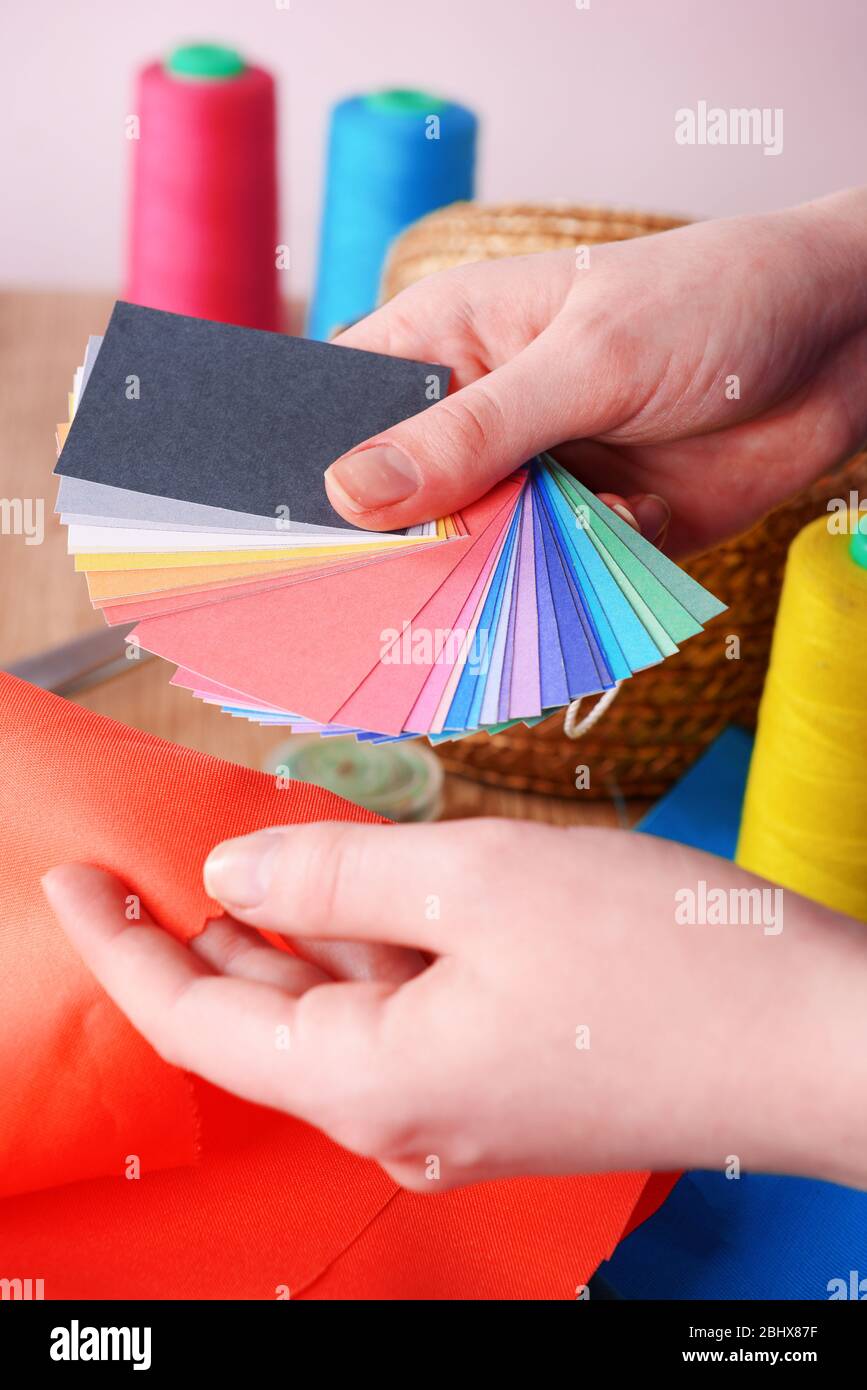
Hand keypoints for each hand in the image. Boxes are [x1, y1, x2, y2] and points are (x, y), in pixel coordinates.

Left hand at [42, 820, 866, 1191]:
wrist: (812, 1043)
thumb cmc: (660, 963)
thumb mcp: (475, 883)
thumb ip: (334, 875)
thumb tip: (234, 875)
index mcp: (369, 1080)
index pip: (196, 1018)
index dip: (120, 946)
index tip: (73, 882)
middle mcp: (400, 1116)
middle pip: (266, 1018)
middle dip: (212, 934)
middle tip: (171, 856)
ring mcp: (458, 1109)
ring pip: (339, 1011)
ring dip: (301, 932)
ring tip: (272, 855)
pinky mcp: (509, 1086)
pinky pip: (405, 1015)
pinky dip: (375, 950)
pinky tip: (379, 890)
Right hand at [325, 188, 866, 553]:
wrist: (841, 347)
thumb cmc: (709, 305)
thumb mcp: (586, 361)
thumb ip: (474, 431)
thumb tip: (352, 493)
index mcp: (450, 345)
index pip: (348, 415)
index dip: (316, 474)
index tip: (293, 540)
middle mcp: (480, 421)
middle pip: (403, 507)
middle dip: (410, 547)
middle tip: (403, 581)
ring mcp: (532, 481)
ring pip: (473, 558)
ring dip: (496, 576)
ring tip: (527, 566)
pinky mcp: (587, 534)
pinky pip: (546, 585)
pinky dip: (572, 583)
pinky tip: (625, 536)